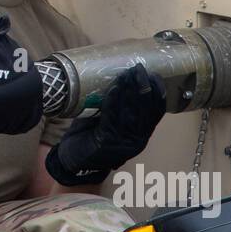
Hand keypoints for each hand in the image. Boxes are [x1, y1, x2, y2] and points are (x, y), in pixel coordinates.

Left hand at [45, 64, 166, 184]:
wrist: (73, 162)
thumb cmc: (91, 137)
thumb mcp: (111, 121)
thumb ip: (119, 106)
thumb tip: (123, 77)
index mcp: (141, 135)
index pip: (157, 112)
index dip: (157, 93)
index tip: (154, 75)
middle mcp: (136, 140)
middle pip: (144, 110)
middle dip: (142, 87)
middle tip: (139, 69)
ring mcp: (122, 143)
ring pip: (130, 112)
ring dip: (128, 91)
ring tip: (126, 74)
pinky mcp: (106, 143)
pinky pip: (112, 118)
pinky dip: (113, 102)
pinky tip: (113, 88)